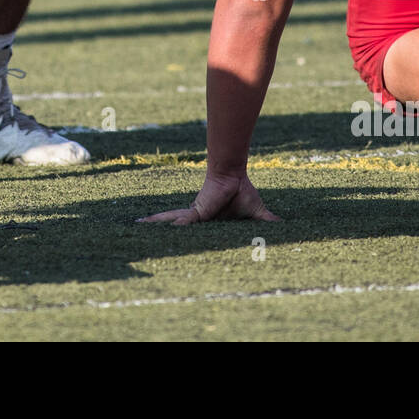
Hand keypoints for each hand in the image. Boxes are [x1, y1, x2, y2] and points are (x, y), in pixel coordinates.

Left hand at [138, 171, 279, 224]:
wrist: (234, 174)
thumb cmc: (242, 190)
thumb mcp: (254, 213)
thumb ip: (265, 223)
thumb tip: (283, 227)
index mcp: (206, 219)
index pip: (189, 230)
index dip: (177, 235)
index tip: (166, 243)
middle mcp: (196, 217)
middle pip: (173, 227)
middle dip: (157, 231)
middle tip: (139, 236)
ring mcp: (194, 214)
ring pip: (170, 223)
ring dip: (154, 224)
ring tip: (134, 226)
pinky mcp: (196, 211)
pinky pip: (180, 221)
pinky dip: (167, 224)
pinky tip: (152, 227)